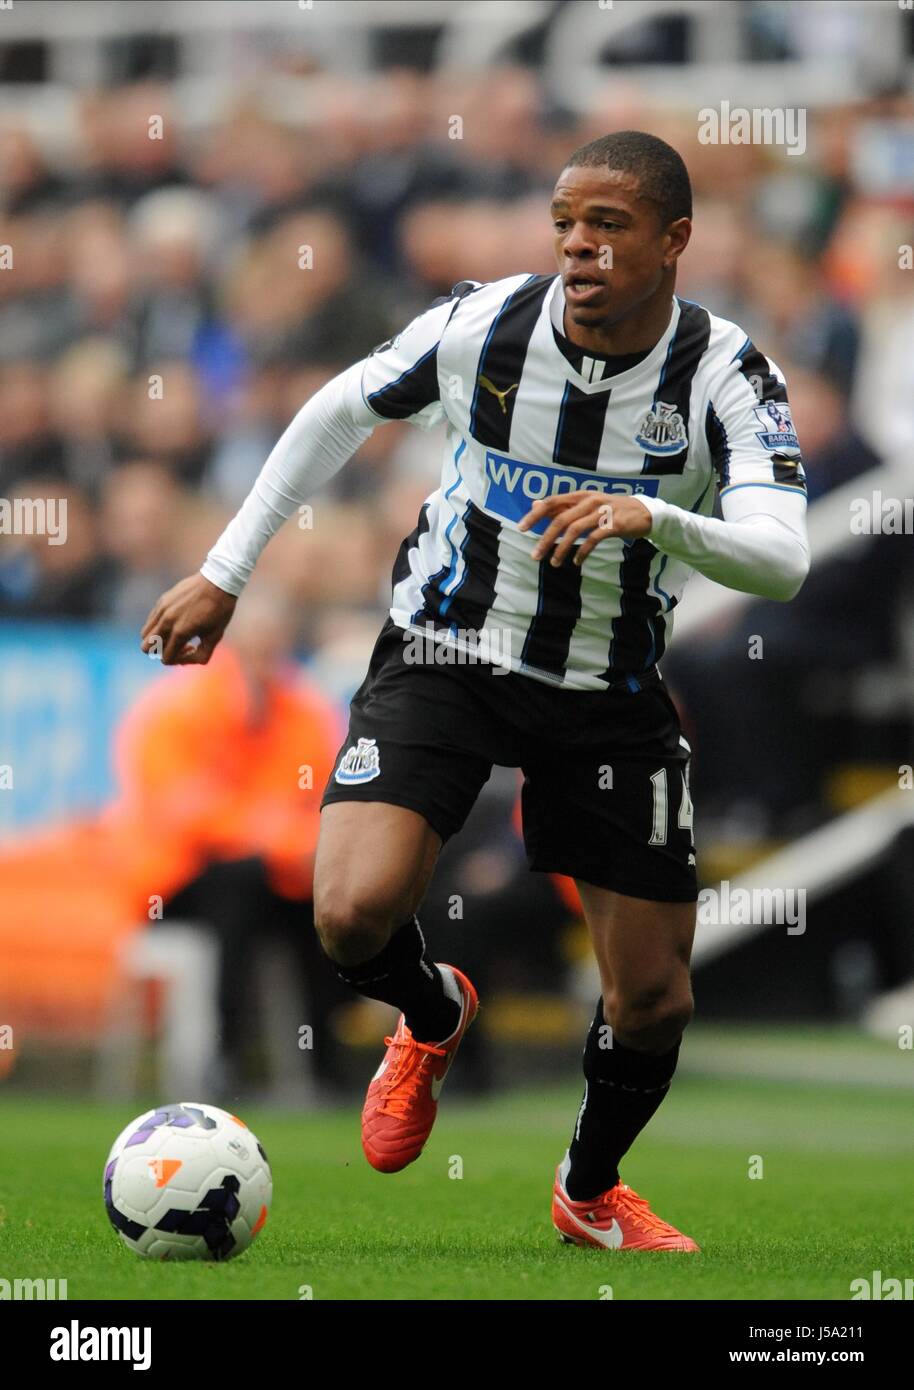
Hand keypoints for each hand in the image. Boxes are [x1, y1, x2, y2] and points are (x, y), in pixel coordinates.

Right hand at [140, 573, 236, 665]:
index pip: (166, 658)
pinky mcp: (162, 601)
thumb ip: (201, 655)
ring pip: (144, 634)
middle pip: (146, 648)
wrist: (218, 581)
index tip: (190, 648)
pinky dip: (158, 626)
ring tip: (175, 632)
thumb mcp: (215, 636)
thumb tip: (184, 660)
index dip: (177, 660)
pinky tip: (176, 620)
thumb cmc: (220, 610)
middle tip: (177, 644)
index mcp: (181, 632)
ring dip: (157, 638)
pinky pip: (150, 620)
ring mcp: (162, 610)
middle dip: (160, 651)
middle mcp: (167, 621)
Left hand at [519, 491, 652, 566]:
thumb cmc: (611, 510)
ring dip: (561, 549)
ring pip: (575, 530)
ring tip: (554, 563)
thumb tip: (535, 505)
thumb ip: (562, 506)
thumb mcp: (586, 504)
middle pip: (561, 519)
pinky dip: (582, 552)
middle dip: (545, 539)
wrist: (645, 513)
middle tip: (534, 555)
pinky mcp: (614, 525)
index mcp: (581, 495)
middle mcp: (589, 501)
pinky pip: (593, 539)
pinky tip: (576, 562)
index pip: (552, 502)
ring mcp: (602, 512)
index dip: (535, 514)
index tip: (521, 528)